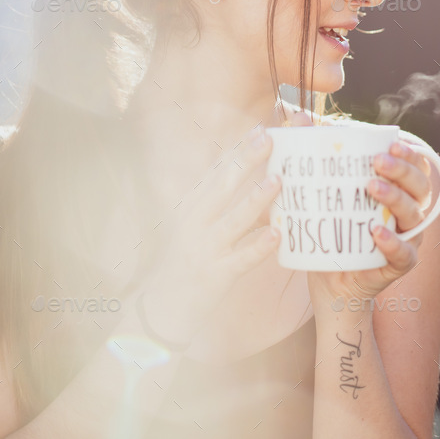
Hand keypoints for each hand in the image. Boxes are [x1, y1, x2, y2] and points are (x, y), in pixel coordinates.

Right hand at [141, 128, 281, 344]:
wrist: (160, 309)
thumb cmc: (183, 264)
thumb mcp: (193, 227)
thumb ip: (216, 205)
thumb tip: (247, 180)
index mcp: (192, 208)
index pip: (216, 172)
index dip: (238, 150)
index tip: (258, 130)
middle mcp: (196, 223)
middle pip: (224, 186)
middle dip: (247, 161)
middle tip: (270, 139)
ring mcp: (205, 249)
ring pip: (234, 219)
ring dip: (256, 199)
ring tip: (279, 180)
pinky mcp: (216, 275)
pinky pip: (241, 259)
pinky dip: (259, 246)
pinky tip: (277, 236)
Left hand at [290, 113, 432, 307]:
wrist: (326, 276)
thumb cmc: (330, 223)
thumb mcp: (322, 186)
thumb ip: (316, 150)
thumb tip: (299, 116)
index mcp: (397, 188)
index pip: (415, 166)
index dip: (409, 153)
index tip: (392, 142)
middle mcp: (407, 211)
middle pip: (419, 186)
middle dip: (402, 171)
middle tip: (378, 161)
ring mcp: (406, 238)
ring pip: (414, 214)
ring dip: (396, 197)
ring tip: (372, 187)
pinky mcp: (397, 265)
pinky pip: (404, 254)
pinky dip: (393, 242)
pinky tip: (376, 231)